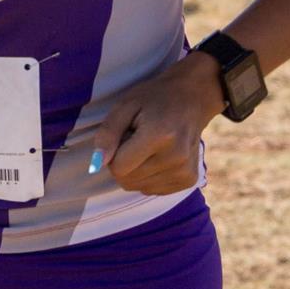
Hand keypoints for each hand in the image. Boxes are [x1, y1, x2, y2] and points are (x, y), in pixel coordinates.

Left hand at [88, 51, 223, 195]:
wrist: (191, 99)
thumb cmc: (154, 100)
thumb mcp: (125, 106)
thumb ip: (108, 133)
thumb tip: (98, 163)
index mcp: (160, 136)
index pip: (118, 167)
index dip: (113, 153)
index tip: (124, 136)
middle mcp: (176, 157)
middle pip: (127, 180)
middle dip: (123, 162)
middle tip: (136, 139)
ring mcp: (185, 171)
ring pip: (139, 187)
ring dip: (136, 170)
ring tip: (149, 146)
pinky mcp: (189, 180)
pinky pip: (153, 190)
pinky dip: (149, 176)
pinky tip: (159, 156)